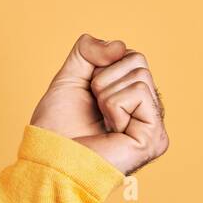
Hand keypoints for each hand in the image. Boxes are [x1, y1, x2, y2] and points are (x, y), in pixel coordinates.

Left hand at [29, 33, 169, 175]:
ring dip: (106, 95)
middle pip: (137, 61)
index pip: (130, 55)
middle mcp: (147, 111)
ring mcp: (154, 126)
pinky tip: (111, 129)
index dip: (100, 66)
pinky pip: (139, 92)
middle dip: (103, 79)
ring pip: (139, 75)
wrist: (48, 157)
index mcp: (132, 99)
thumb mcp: (70, 77)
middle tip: (94, 108)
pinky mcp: (155, 137)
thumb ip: (88, 51)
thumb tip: (120, 45)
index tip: (88, 92)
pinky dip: (114, 106)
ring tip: (101, 121)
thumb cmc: (56, 127)